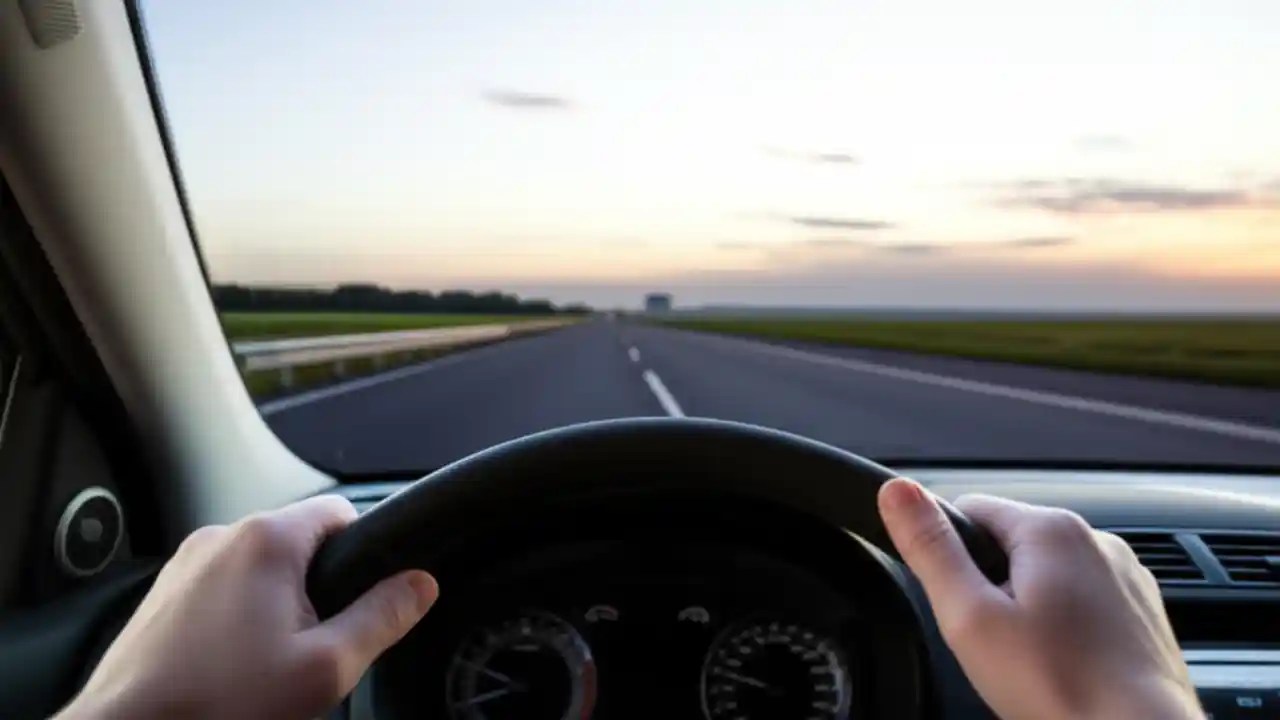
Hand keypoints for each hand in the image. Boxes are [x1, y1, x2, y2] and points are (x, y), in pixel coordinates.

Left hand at [57, 495, 437, 719]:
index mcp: (267, 540)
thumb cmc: (221, 704)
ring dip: (276, 601)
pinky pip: (222, 586)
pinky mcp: (162, 593)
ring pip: (259, 566)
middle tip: (315, 643)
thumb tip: (421, 583)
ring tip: (269, 661)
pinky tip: (233, 663)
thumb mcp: (325, 668)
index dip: (365, 552)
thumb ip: (383, 617)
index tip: (363, 599)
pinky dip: (238, 615)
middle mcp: (222, 536)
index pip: (342, 511)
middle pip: (300, 541)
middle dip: (318, 585)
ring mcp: (185, 562)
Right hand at [878, 478, 1199, 719]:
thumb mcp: (969, 616)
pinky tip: (1064, 667)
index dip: (949, 558)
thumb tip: (897, 490)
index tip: (961, 607)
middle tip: (995, 644)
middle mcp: (1096, 541)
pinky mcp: (1141, 614)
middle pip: (1008, 545)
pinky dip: (1065, 630)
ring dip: (1029, 611)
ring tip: (1033, 661)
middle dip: (991, 588)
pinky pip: (1082, 605)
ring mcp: (1125, 577)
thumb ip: (930, 549)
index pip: (967, 509)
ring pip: (1047, 578)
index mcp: (1051, 529)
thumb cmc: (1061, 688)